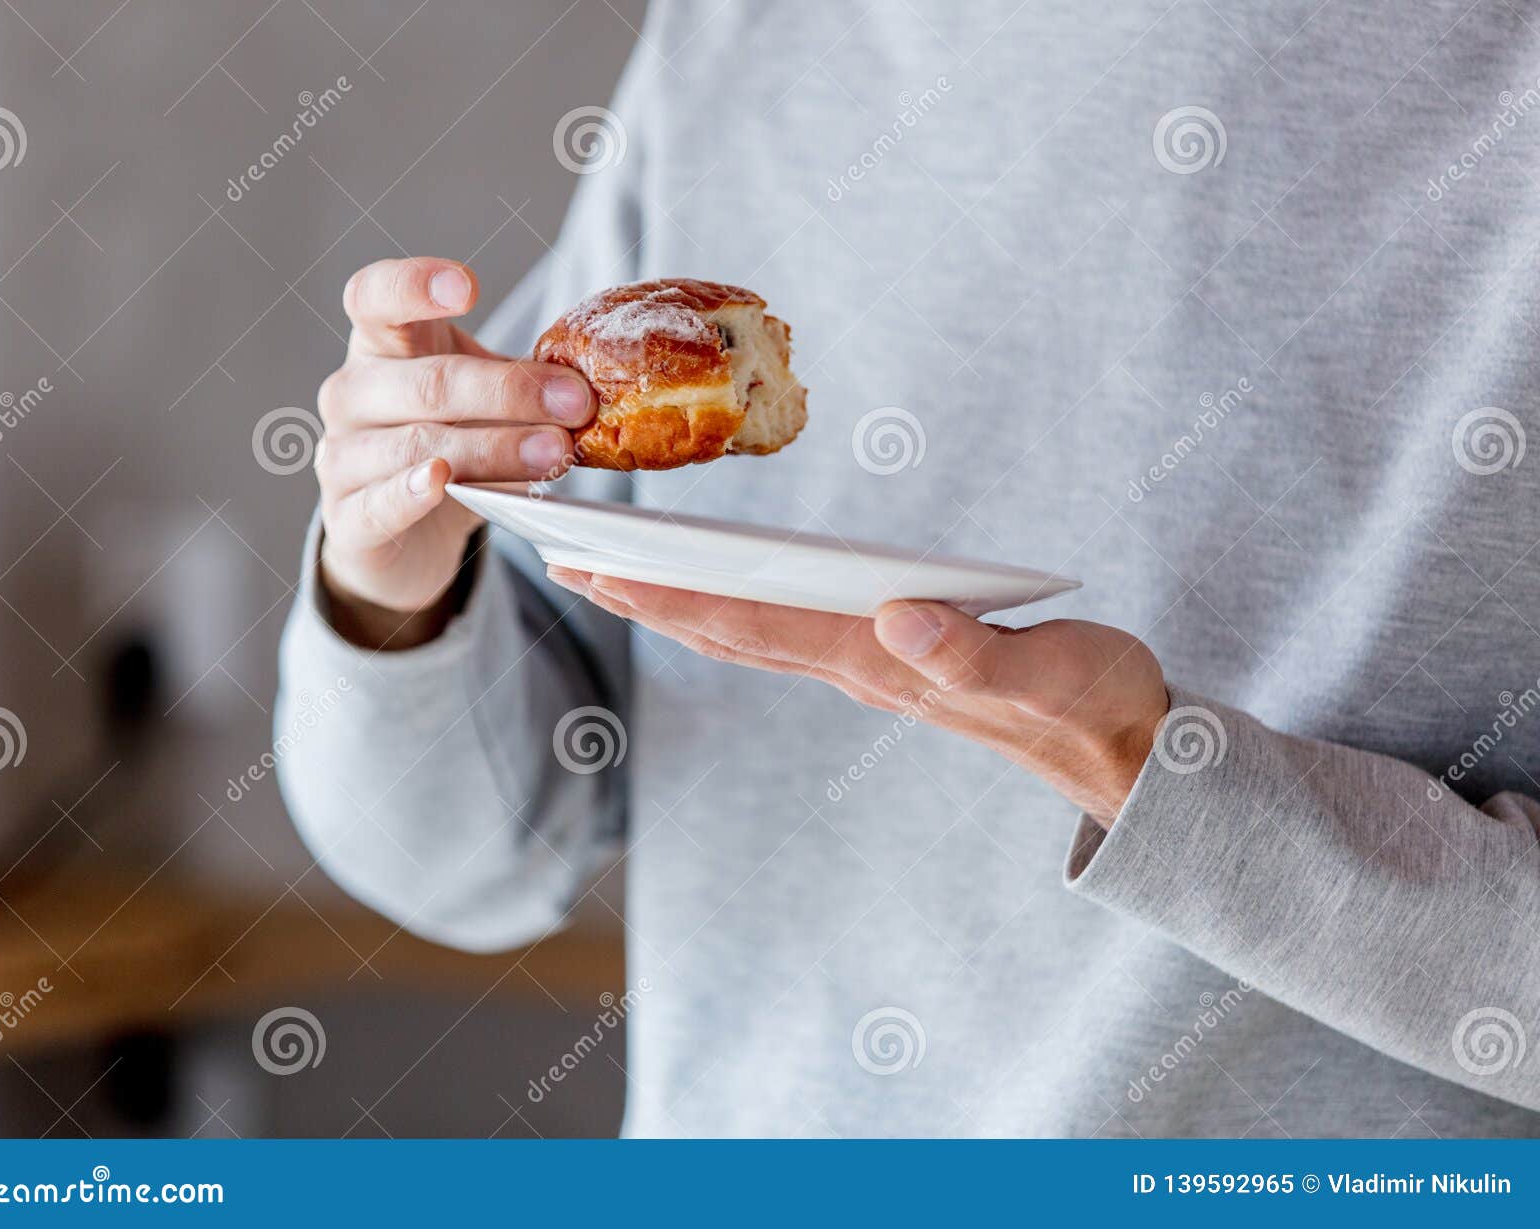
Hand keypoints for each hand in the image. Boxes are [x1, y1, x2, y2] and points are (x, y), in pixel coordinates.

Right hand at [315, 257, 594, 646]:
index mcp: (381, 347)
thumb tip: (588, 383)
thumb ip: (523, 384)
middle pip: (425, 382)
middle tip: (575, 403)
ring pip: (417, 445)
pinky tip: (439, 483)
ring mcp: (342, 457)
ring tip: (554, 453)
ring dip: (494, 448)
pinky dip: (408, 493)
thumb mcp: (488, 401)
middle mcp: (352, 395)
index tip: (468, 287)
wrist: (410, 533)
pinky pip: (377, 504)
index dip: (414, 286)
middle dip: (509, 391)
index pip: (376, 297)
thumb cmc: (451, 445)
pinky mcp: (348, 520)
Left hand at [548, 568, 1167, 823]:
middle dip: (644, 596)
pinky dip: (735, 604)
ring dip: (677, 602)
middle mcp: (858, 666)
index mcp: (879, 662)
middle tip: (564, 561)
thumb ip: (976, 656)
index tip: (598, 569)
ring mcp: (871, 666)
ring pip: (750, 631)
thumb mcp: (1050, 676)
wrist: (1125, 748)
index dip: (671, 597)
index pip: (751, 626)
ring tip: (615, 573)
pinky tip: (719, 589)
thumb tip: (895, 616)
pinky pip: (790, 629)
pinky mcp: (892, 657)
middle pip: (728, 629)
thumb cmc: (1092, 705)